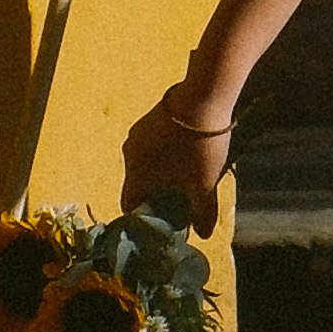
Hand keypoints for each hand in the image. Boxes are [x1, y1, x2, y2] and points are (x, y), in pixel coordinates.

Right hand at [118, 88, 237, 229]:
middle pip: (138, 185)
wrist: (204, 96)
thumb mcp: (204, 184)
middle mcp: (128, 155)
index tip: (166, 219)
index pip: (130, 206)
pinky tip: (186, 152)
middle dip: (157, 195)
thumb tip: (203, 235)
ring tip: (187, 175)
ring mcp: (136, 134)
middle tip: (181, 199)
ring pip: (145, 164)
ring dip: (161, 173)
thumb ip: (202, 213)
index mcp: (135, 175)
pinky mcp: (148, 118)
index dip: (146, 218)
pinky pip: (151, 146)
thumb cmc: (201, 146)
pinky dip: (163, 154)